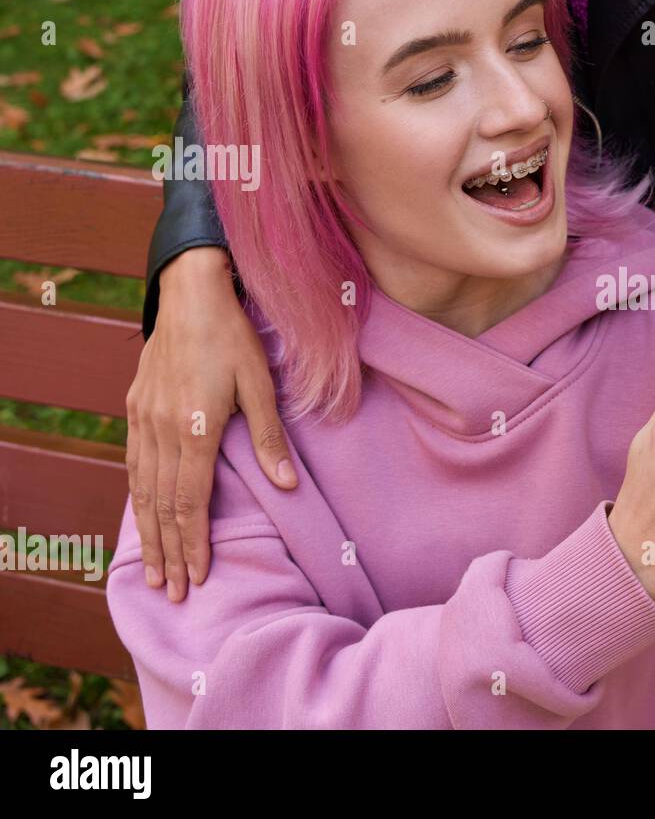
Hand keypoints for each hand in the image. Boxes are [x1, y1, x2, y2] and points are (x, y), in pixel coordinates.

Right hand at [125, 247, 296, 602]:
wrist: (189, 295)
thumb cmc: (233, 338)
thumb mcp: (261, 385)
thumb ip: (270, 439)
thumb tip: (288, 488)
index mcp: (194, 429)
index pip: (191, 502)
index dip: (194, 543)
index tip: (197, 577)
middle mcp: (161, 430)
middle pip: (162, 505)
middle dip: (169, 551)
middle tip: (171, 592)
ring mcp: (142, 419)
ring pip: (141, 488)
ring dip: (149, 532)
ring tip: (153, 569)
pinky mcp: (135, 407)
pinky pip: (133, 463)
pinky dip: (136, 496)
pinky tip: (142, 514)